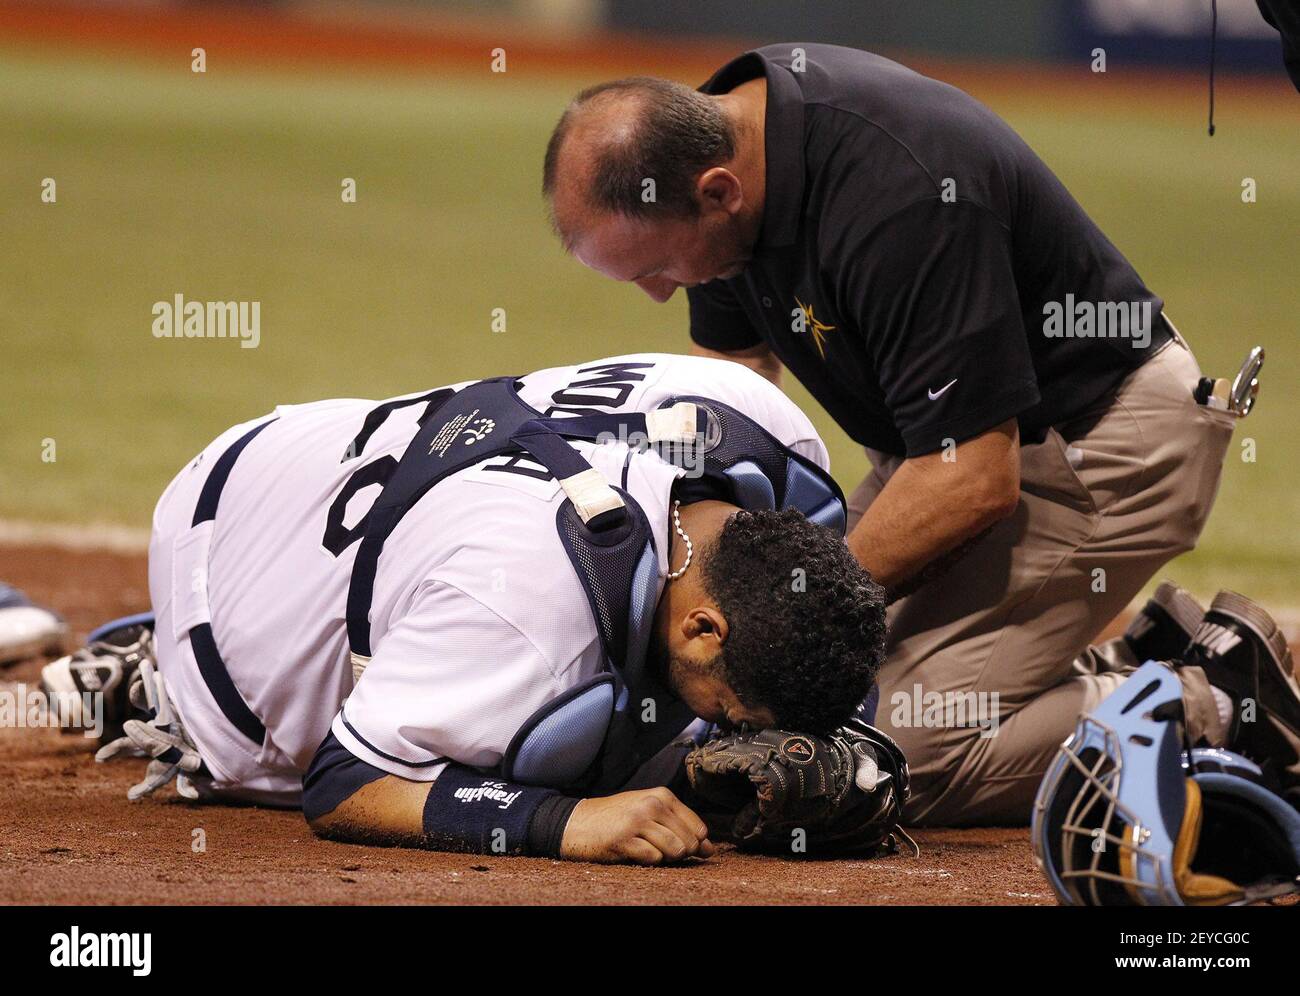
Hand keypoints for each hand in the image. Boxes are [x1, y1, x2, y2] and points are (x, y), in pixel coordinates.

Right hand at [560, 787, 715, 864]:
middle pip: (689, 841)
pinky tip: (634, 852)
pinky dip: (648, 861)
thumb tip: (710, 849)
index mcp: (662, 795)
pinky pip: (653, 858)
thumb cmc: (617, 819)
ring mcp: (638, 820)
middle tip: (660, 849)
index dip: (695, 844)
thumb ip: (680, 827)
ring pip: (675, 850)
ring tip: (649, 850)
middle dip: (680, 853)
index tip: (680, 846)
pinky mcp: (624, 839)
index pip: (697, 827)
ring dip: (666, 858)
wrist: (577, 822)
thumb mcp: (649, 814)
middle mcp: (652, 804)